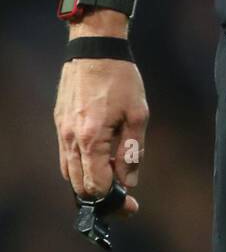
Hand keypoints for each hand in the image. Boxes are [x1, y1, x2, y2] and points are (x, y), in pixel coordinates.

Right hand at [54, 58, 148, 217]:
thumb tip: (129, 181)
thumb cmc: (120, 77)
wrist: (94, 47)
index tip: (131, 204)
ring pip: (70, 174)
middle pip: (80, 186)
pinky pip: (66, 157)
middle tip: (125, 198)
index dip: (115, 201)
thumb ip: (133, 150)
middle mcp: (71, 139)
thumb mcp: (138, 112)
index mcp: (91, 138)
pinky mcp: (60, 123)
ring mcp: (62, 132)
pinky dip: (81, 167)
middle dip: (102, 198)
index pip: (97, 186)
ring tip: (113, 178)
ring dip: (90, 183)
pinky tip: (100, 160)